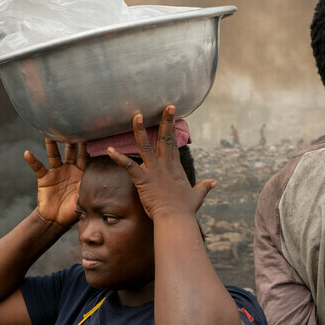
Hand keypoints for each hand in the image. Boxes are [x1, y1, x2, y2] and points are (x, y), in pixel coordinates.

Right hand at [24, 139, 88, 226]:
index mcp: (80, 173)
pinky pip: (37, 167)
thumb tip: (88, 176)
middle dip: (71, 140)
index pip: (84, 157)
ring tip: (48, 133)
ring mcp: (56, 172)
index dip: (86, 147)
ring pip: (53, 154)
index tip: (88, 135)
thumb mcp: (82, 199)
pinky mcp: (44, 178)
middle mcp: (69, 169)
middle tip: (72, 127)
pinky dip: (32, 160)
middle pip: (70, 151)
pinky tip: (27, 153)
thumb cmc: (72, 210)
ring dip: (51, 144)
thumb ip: (85, 186)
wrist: (56, 220)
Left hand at [107, 105, 215, 220]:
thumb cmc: (185, 209)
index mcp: (175, 167)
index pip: (173, 143)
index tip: (171, 112)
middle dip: (165, 120)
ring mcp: (154, 171)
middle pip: (165, 138)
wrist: (176, 218)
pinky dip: (118, 158)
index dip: (172, 126)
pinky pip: (128, 166)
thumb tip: (214, 183)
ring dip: (140, 131)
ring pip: (146, 146)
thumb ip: (204, 187)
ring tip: (135, 116)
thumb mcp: (197, 196)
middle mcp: (165, 165)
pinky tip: (109, 149)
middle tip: (165, 106)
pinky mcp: (143, 179)